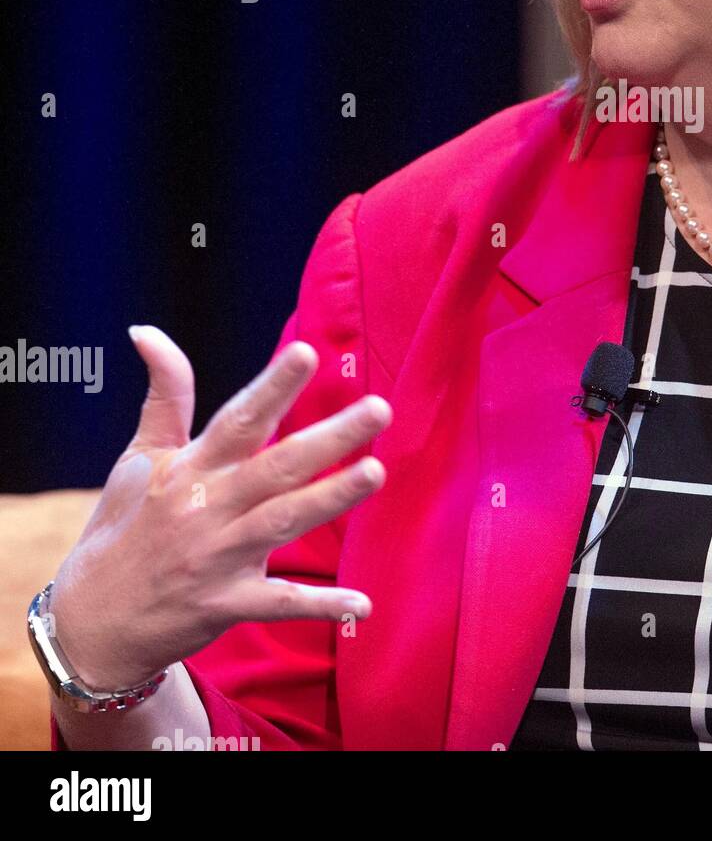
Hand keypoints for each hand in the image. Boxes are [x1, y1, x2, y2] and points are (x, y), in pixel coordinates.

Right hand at [45, 325, 391, 690]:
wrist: (90, 621)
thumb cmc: (123, 527)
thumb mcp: (140, 457)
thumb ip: (165, 395)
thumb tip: (147, 331)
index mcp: (191, 468)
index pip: (239, 419)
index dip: (273, 386)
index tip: (309, 352)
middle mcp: (208, 508)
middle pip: (277, 466)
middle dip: (330, 438)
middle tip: (379, 409)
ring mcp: (218, 559)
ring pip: (283, 522)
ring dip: (331, 498)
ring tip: (377, 471)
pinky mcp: (226, 605)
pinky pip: (279, 604)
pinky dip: (320, 605)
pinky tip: (362, 605)